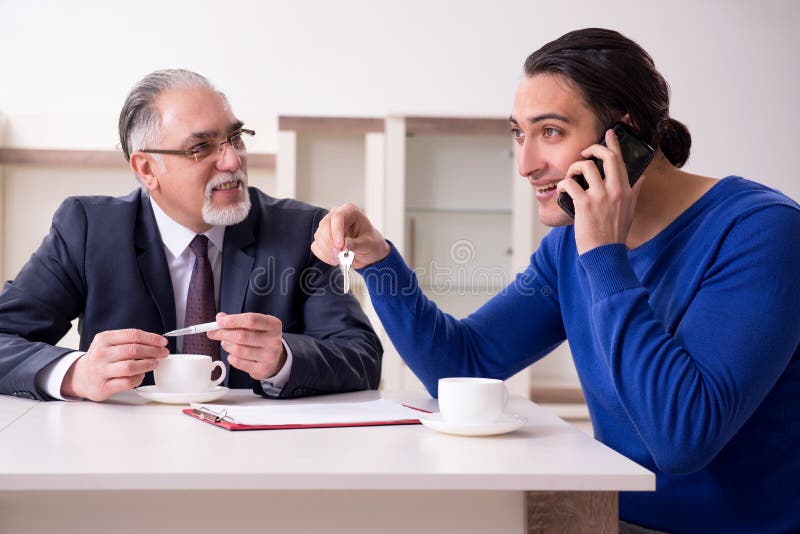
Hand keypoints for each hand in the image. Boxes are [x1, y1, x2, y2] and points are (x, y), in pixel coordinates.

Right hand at [62, 329, 168, 400]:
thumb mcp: (109, 343)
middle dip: (153, 351)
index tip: (162, 342)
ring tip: (155, 363)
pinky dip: (139, 378)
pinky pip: (127, 382)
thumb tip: (156, 343)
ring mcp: (101, 371)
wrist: (80, 377)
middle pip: (133, 350)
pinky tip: (141, 375)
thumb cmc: (101, 359)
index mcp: (104, 339)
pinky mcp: (103, 387)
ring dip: (147, 364)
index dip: (151, 338)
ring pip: (130, 366)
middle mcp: (101, 354)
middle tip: (163, 353)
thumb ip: (128, 341)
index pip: (132, 335)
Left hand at [207, 312, 285, 380]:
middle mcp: (274, 340)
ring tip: (225, 343)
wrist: (275, 357)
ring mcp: (269, 356)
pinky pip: (238, 362)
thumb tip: (220, 318)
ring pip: (238, 350)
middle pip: (242, 336)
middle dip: (224, 333)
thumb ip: (238, 320)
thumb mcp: (255, 325)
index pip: (250, 320)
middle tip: (214, 333)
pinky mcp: (262, 369)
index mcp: (273, 324)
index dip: (232, 320)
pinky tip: (233, 354)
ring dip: (227, 345)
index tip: (220, 321)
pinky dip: (231, 357)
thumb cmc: (261, 337)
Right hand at [311, 202, 390, 267]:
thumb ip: (356, 244)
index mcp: (350, 211)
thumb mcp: (369, 244)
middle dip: (330, 243)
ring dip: (327, 251)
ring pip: (319, 236)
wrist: (369, 253)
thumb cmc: (372, 243)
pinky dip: (323, 255)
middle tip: (340, 255)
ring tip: (340, 258)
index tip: (340, 246)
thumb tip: (344, 246)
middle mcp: (337, 216)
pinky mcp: (323, 239)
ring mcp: (328, 227)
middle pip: (325, 225)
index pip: (338, 216)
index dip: (336, 231)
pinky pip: (316, 246)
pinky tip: (335, 260)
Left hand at [556, 128, 646, 253]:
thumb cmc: (614, 232)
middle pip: (606, 157)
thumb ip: (635, 191)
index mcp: (627, 190)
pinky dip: (563, 184)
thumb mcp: (630, 210)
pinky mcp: (584, 204)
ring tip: (571, 177)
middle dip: (593, 149)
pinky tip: (562, 190)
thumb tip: (642, 177)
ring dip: (573, 168)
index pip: (621, 160)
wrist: (605, 253)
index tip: (608, 133)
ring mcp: (600, 196)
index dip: (613, 143)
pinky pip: (570, 184)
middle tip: (584, 152)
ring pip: (585, 167)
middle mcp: (616, 190)